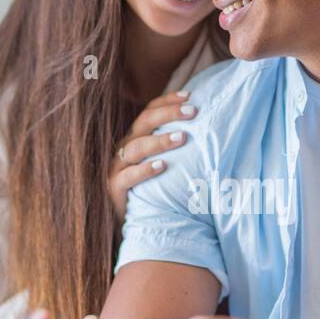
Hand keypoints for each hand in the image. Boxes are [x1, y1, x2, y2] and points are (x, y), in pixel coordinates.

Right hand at [107, 91, 197, 220]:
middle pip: (143, 123)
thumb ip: (174, 148)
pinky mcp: (114, 188)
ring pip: (136, 147)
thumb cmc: (151, 190)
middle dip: (168, 114)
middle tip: (193, 111)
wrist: (131, 222)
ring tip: (182, 137)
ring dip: (160, 141)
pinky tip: (162, 166)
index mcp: (135, 139)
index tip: (189, 96)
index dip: (167, 102)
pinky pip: (128, 177)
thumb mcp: (162, 165)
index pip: (148, 112)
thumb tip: (205, 131)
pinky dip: (145, 170)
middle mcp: (124, 149)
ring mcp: (117, 168)